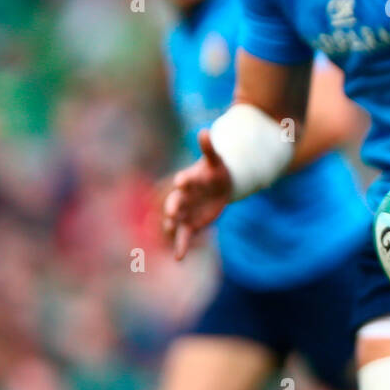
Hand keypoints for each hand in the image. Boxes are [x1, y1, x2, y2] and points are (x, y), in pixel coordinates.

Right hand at [161, 128, 232, 260]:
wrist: (218, 185)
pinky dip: (181, 246)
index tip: (182, 180)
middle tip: (172, 212)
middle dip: (174, 206)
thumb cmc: (215, 170)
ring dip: (173, 226)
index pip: (186, 180)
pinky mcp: (191, 224)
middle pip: (177, 201)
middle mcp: (184, 196)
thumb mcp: (216, 160)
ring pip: (176, 220)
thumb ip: (209, 148)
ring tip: (170, 231)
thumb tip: (205, 131)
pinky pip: (184, 236)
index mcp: (190, 179)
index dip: (184, 180)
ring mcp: (186, 211)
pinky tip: (178, 258)